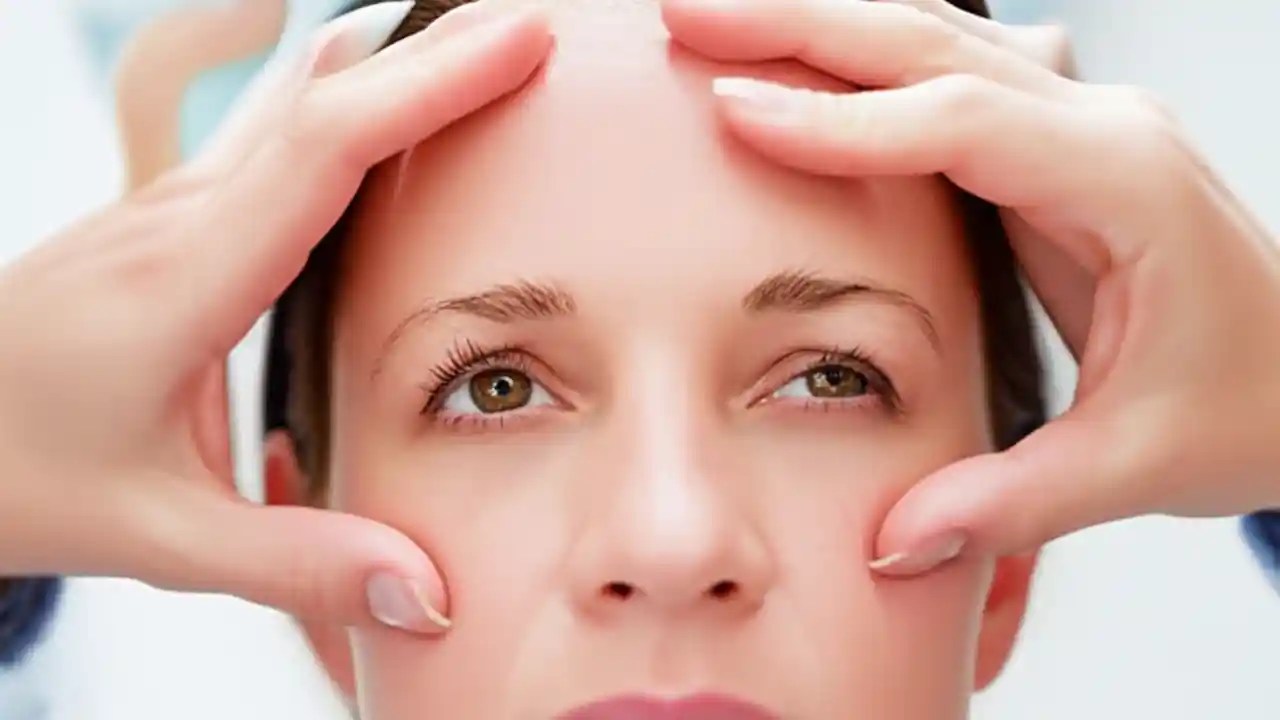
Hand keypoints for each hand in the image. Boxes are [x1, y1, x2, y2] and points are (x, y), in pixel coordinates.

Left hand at [0, 1, 551, 630]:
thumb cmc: (16, 472)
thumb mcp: (158, 537)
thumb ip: (298, 564)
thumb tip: (427, 588)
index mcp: (188, 279)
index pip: (327, 149)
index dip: (430, 85)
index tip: (520, 44)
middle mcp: (180, 219)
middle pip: (322, 95)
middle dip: (436, 51)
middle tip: (535, 30)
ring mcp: (169, 208)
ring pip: (294, 100)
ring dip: (392, 65)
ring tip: (481, 54)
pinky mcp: (170, 219)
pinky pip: (273, 131)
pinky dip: (349, 99)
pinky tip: (385, 108)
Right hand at [661, 0, 1279, 573]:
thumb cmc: (1253, 403)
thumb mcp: (1140, 463)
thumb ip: (1012, 501)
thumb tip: (893, 541)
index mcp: (1122, 182)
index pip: (957, 125)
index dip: (836, 119)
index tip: (731, 106)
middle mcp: (1100, 129)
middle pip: (930, 45)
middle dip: (800, 23)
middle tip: (684, 15)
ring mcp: (1078, 125)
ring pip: (932, 43)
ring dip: (822, 25)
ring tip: (719, 23)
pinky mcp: (1051, 145)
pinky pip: (942, 79)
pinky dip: (860, 62)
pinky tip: (802, 62)